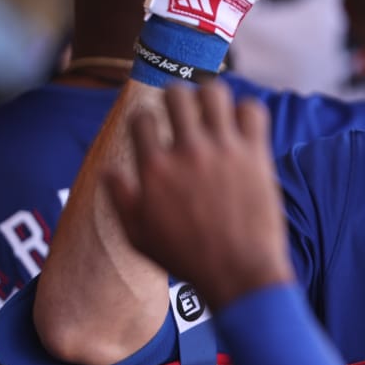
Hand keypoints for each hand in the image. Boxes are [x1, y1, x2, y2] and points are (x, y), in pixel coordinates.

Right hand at [106, 81, 293, 311]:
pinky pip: (252, 109)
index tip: (154, 127)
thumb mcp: (138, 237)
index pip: (142, 117)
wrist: (238, 272)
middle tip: (183, 111)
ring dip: (211, 98)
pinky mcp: (255, 153)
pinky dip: (246, 112)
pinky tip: (241, 128)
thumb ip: (120, 199)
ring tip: (213, 112)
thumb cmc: (187, 258)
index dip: (145, 119)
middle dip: (176, 97)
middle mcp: (188, 152)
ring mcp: (224, 149)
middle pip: (177, 94)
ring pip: (215, 92)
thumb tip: (109, 170)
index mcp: (154, 169)